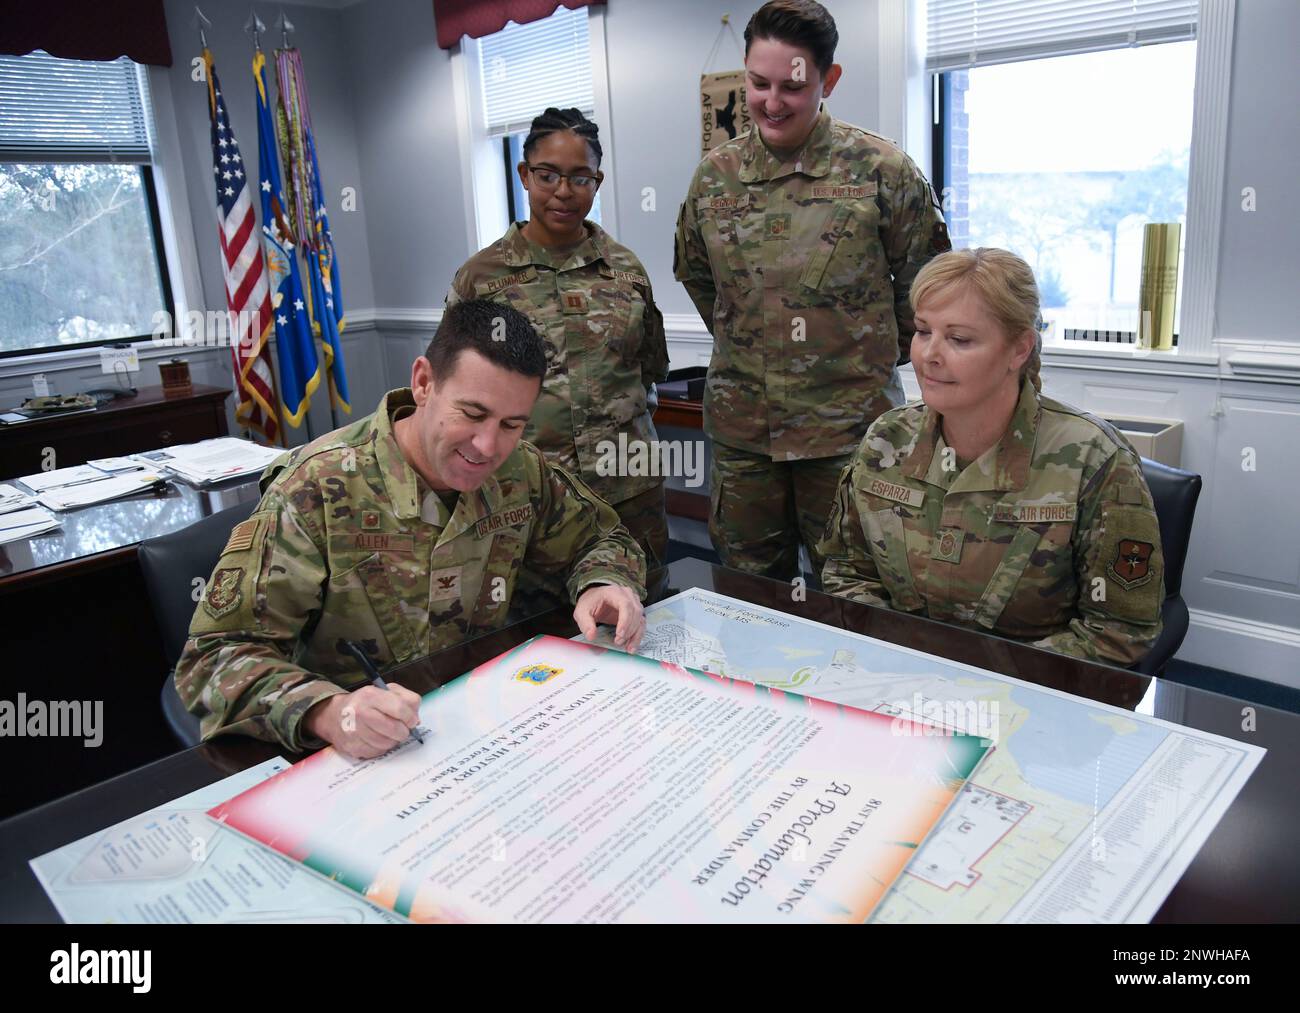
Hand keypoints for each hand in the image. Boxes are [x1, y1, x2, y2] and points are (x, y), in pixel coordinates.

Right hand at [304, 683, 421, 758]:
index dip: (410, 717)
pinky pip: (378, 752)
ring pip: (388, 743)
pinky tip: (376, 738)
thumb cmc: (365, 703)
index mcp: (370, 695)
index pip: (400, 708)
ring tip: (387, 732)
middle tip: (401, 729)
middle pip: (396, 729)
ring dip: (393, 740)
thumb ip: (406, 699)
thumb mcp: (386, 691)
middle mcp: (359, 712)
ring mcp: (354, 732)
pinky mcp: (352, 747)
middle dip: (403, 731)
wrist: (335, 715)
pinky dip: (382, 747)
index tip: (412, 720)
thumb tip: (415, 720)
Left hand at [574, 583, 645, 652]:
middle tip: (618, 642)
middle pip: (635, 612)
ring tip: (628, 648)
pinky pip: (641, 624)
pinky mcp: (635, 612)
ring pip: (640, 619)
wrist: (594, 598)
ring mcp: (633, 603)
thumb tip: (591, 636)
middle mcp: (627, 595)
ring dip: (636, 635)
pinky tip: (631, 646)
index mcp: (614, 592)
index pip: (625, 604)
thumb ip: (586, 624)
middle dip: (629, 630)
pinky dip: (637, 636)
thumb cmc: (590, 603)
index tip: (620, 634)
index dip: (625, 620)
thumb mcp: (582, 612)